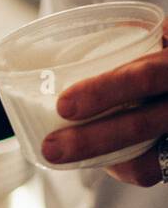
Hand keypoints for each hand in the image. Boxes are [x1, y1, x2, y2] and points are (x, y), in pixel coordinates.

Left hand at [42, 19, 167, 184]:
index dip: (103, 92)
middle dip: (90, 140)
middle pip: (140, 126)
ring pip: (147, 160)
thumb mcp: (160, 37)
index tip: (63, 105)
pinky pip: (152, 170)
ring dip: (100, 160)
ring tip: (62, 157)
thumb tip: (84, 40)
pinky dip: (123, 168)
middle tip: (51, 147)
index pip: (144, 77)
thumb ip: (132, 37)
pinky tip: (97, 160)